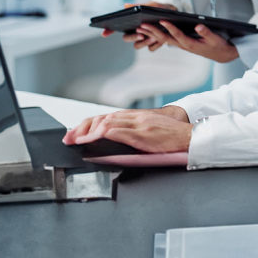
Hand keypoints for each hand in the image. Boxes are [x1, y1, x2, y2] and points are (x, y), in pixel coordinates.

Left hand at [62, 105, 190, 152]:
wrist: (189, 135)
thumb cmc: (171, 135)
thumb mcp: (150, 130)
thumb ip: (133, 132)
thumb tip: (114, 140)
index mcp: (135, 117)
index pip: (106, 117)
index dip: (87, 124)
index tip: (74, 133)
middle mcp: (134, 117)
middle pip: (102, 118)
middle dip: (82, 127)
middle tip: (68, 138)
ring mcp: (138, 124)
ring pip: (108, 122)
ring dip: (88, 130)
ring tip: (75, 139)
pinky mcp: (143, 134)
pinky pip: (120, 131)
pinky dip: (104, 133)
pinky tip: (94, 138)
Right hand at [102, 2, 177, 49]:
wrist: (173, 14)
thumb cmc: (158, 8)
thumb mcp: (151, 5)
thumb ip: (139, 6)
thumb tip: (126, 6)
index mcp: (131, 23)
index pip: (115, 28)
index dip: (108, 31)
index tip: (104, 33)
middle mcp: (135, 32)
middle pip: (126, 38)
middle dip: (133, 37)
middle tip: (141, 34)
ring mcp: (143, 39)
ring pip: (137, 46)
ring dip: (145, 42)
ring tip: (154, 36)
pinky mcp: (153, 44)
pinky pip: (151, 49)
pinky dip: (155, 45)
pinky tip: (161, 40)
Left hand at [136, 20, 238, 62]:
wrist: (221, 55)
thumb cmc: (218, 46)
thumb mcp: (215, 39)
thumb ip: (206, 33)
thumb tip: (198, 26)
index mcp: (191, 44)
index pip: (178, 35)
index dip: (170, 27)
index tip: (161, 20)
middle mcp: (184, 45)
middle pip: (165, 38)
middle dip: (153, 32)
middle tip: (141, 25)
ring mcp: (182, 45)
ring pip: (164, 39)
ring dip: (151, 34)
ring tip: (140, 27)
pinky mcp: (182, 43)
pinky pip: (167, 39)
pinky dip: (157, 35)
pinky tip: (150, 30)